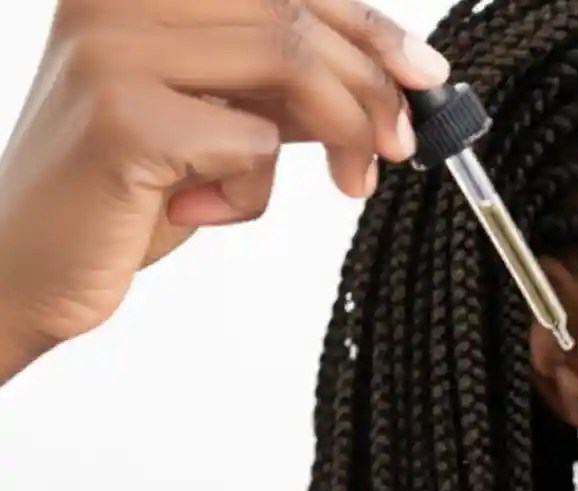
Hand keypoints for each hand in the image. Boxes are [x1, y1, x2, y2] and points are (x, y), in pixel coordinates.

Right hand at [0, 0, 448, 349]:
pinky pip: (251, 142)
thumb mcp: (220, 116)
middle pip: (295, 16)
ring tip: (349, 183)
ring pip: (288, 64)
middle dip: (372, 88)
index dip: (368, 26)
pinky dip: (254, 192)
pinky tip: (202, 211)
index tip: (424, 75)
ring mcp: (112, 48)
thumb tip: (399, 79)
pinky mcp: (122, 117)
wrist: (23, 265)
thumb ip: (287, 84)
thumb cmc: (126, 188)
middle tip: (402, 146)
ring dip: (343, 134)